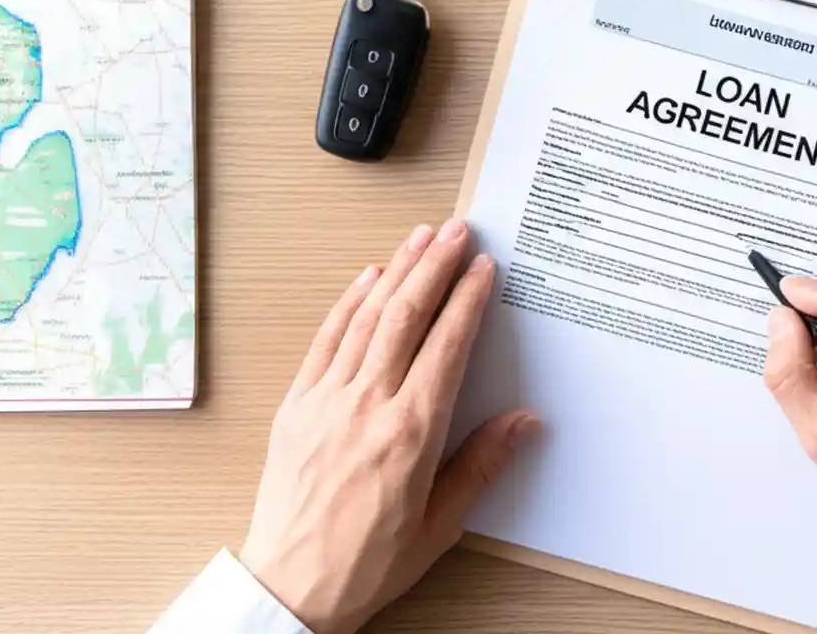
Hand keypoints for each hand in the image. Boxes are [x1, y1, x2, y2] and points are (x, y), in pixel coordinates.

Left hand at [239, 220, 538, 633]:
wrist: (293, 585)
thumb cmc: (368, 561)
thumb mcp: (441, 523)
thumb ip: (482, 463)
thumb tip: (524, 420)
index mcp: (411, 433)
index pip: (446, 345)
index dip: (467, 299)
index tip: (482, 268)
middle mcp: (367, 406)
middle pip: (405, 316)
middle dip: (434, 266)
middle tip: (456, 231)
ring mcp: (326, 401)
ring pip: (365, 318)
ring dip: (395, 271)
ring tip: (419, 238)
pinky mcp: (297, 406)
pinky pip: (324, 341)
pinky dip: (346, 304)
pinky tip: (365, 279)